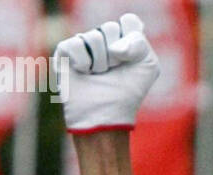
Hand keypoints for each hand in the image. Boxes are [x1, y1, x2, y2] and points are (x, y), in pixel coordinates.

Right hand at [53, 12, 159, 132]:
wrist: (106, 115)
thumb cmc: (128, 93)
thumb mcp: (148, 66)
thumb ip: (139, 43)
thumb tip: (113, 46)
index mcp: (123, 38)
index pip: (129, 21)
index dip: (132, 41)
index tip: (131, 60)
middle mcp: (103, 37)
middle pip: (111, 27)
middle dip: (117, 56)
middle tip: (113, 71)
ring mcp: (83, 42)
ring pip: (94, 36)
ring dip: (101, 62)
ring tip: (99, 75)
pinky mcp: (65, 50)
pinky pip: (76, 44)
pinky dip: (84, 63)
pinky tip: (84, 73)